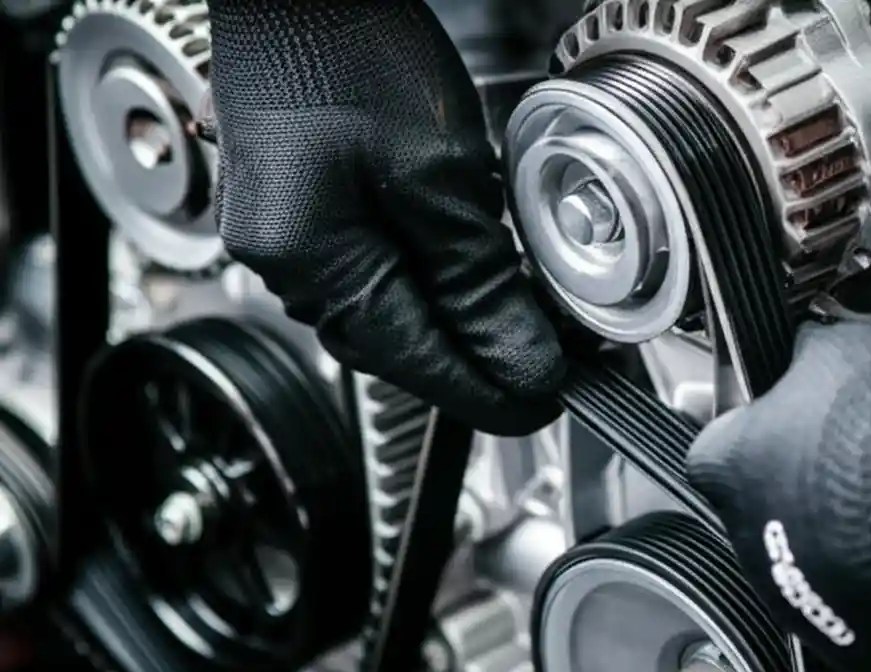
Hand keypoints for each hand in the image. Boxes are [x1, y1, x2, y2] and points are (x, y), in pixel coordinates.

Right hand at [207, 0, 563, 434]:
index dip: (495, 392)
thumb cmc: (348, 46)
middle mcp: (289, 265)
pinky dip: (432, 286)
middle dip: (483, 361)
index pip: (421, 367)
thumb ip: (479, 282)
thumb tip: (521, 363)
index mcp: (313, 263)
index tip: (550, 400)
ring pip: (392, 317)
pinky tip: (470, 276)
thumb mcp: (437, 173)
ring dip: (460, 325)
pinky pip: (376, 277)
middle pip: (403, 351)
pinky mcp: (305, 213)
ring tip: (526, 323)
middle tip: (555, 364)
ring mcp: (291, 241)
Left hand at [687, 319, 870, 671]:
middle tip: (868, 467)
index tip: (797, 421)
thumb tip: (814, 346)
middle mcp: (752, 550)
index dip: (764, 429)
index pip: (722, 448)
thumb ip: (810, 358)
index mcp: (728, 469)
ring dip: (860, 549)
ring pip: (828, 575)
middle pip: (773, 515)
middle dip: (815, 494)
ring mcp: (808, 611)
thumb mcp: (837, 349)